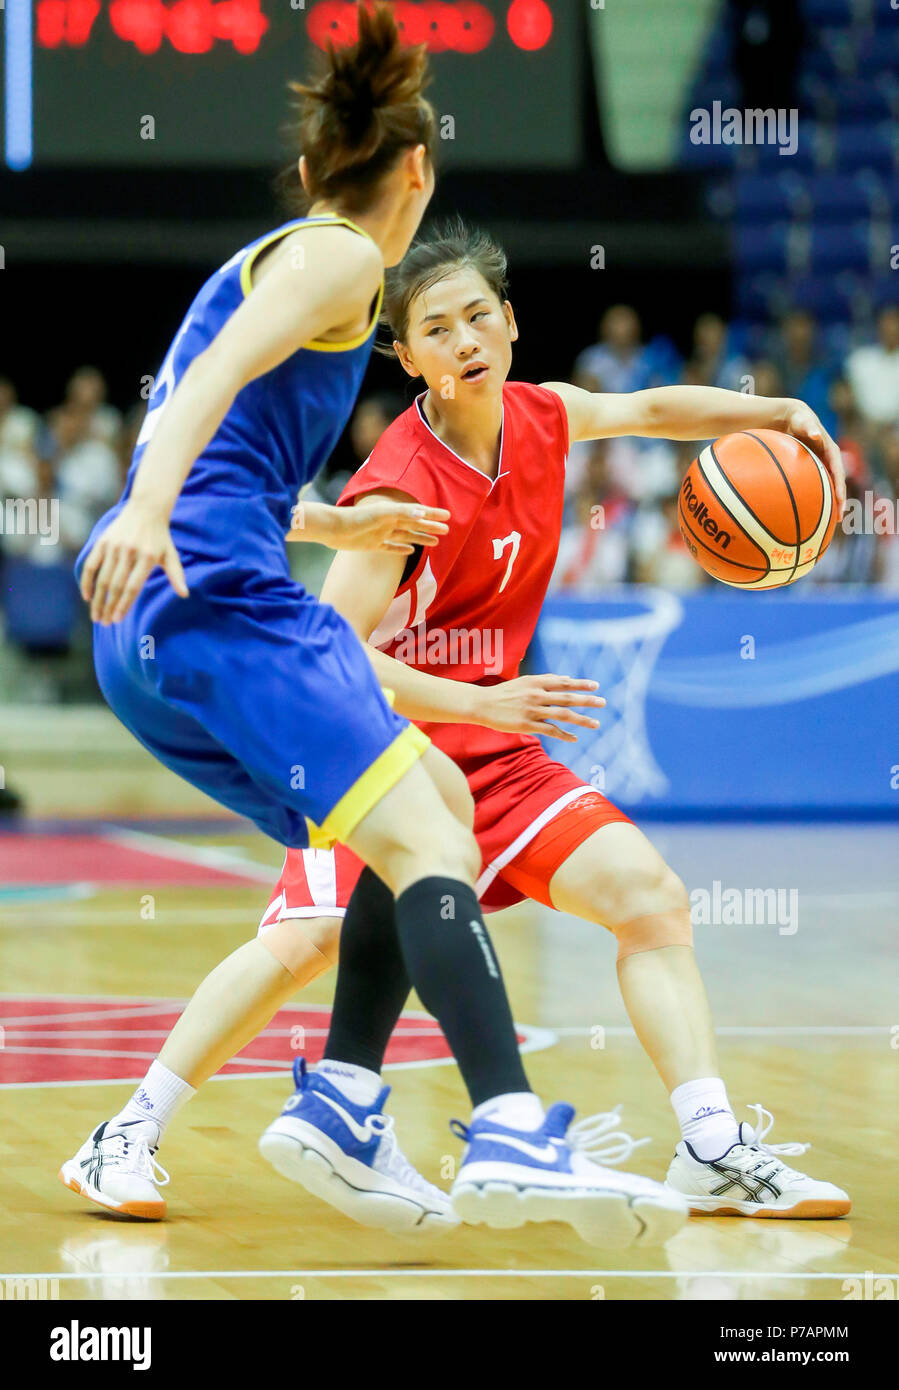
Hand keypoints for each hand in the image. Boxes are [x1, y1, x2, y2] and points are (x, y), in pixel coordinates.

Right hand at [79, 499, 188, 624]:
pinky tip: (86, 597)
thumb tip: (185, 595)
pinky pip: (90, 565)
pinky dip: (86, 581)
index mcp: (147, 558)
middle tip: (104, 623)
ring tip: (96, 616)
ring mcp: (114, 546)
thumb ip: (176, 575)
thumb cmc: (160, 537)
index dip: (124, 605)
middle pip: (116, 586)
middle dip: (108, 607)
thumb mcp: (170, 555)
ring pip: (102, 578)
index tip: (117, 620)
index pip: (132, 587)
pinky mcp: (102, 542)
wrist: (146, 509)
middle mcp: (129, 552)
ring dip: (98, 600)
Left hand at [286, 499, 449, 553]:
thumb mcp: (382, 513)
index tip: (448, 517)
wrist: (333, 528)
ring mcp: (381, 534)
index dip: (433, 515)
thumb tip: (422, 513)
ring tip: (435, 542)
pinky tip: (411, 551)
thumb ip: (402, 512)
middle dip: (430, 527)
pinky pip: (391, 547)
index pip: (418, 513)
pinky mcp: (372, 545)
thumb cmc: (356, 518)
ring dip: (421, 538)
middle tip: (446, 530)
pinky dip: (402, 549)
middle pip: (415, 525)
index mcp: (393, 512)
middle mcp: (389, 522)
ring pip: (406, 536)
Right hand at [472, 674, 605, 742]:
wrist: (482, 704)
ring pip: (562, 715)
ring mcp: (532, 710)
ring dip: (581, 719)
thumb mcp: (525, 681)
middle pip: (567, 698)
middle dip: (587, 700)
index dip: (580, 684)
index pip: (563, 682)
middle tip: (603, 702)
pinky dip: (564, 734)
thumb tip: (567, 679)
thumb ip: (546, 680)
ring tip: (596, 723)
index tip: (596, 686)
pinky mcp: (527, 724)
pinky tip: (574, 738)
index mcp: (536, 682)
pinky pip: (550, 730)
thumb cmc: (505, 692)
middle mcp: (536, 695)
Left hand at [782, 399, 845, 518]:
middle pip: (836, 483)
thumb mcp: (804, 421)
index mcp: (831, 450)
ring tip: (829, 521)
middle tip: (840, 517)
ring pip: (828, 486)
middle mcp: (829, 459)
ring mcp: (821, 464)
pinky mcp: (813, 467)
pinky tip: (809, 511)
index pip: (838, 471)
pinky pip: (817, 484)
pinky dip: (816, 496)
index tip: (840, 499)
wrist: (792, 418)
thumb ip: (809, 427)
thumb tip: (815, 434)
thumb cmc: (798, 419)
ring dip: (830, 502)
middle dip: (839, 500)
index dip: (840, 486)